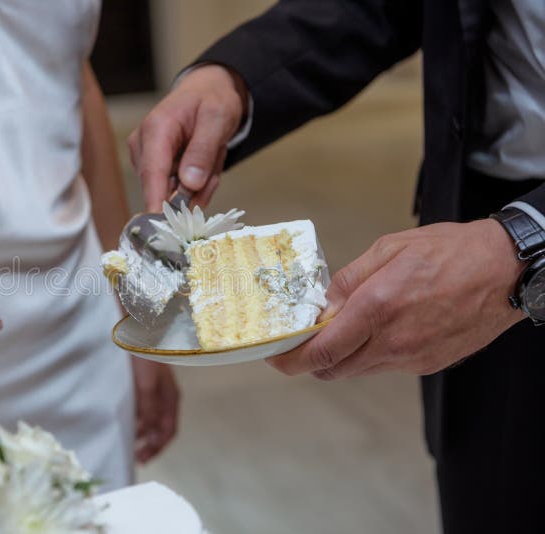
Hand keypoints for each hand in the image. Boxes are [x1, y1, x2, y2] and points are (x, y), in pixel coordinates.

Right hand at [128, 64, 248, 211]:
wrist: (208, 91)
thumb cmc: (212, 99)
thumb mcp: (218, 119)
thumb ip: (203, 150)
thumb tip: (189, 184)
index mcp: (156, 129)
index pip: (153, 174)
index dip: (158, 203)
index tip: (165, 228)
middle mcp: (143, 145)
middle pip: (164, 189)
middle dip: (195, 188)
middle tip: (214, 167)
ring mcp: (146, 158)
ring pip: (173, 193)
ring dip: (198, 185)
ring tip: (211, 160)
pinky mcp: (152, 168)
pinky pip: (176, 190)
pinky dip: (195, 184)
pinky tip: (203, 165)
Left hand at [131, 357, 179, 462]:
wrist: (135, 325)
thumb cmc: (144, 352)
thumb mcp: (147, 383)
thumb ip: (148, 408)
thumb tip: (148, 433)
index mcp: (170, 397)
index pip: (168, 431)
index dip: (157, 447)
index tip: (141, 459)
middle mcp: (163, 396)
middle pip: (159, 427)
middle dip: (147, 444)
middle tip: (132, 456)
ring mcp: (151, 389)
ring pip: (148, 419)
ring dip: (139, 433)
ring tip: (125, 441)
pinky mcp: (138, 383)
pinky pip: (138, 408)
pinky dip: (132, 419)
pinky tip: (121, 422)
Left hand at [267, 219, 526, 378]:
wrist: (506, 270)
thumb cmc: (451, 252)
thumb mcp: (389, 249)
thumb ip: (348, 281)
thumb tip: (321, 306)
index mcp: (378, 308)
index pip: (322, 351)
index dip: (292, 359)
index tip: (276, 356)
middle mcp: (393, 341)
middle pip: (333, 369)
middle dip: (310, 360)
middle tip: (300, 343)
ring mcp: (412, 357)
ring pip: (358, 370)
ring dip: (340, 357)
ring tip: (340, 329)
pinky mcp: (428, 364)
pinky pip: (384, 366)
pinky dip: (369, 354)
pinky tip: (376, 330)